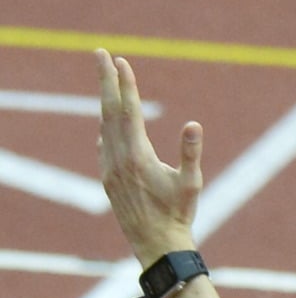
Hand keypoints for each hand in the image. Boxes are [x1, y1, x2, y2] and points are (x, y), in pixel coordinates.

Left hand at [96, 50, 202, 265]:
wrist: (156, 245)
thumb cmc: (179, 215)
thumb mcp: (191, 184)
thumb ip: (191, 152)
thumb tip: (194, 124)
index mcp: (138, 156)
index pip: (128, 110)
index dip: (125, 84)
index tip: (121, 61)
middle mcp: (118, 158)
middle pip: (108, 110)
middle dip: (105, 80)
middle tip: (100, 53)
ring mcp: (109, 168)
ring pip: (104, 125)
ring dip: (104, 100)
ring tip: (106, 81)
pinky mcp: (108, 178)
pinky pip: (103, 144)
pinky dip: (105, 125)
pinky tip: (107, 122)